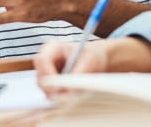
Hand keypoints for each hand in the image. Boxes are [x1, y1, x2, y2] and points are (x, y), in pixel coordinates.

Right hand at [35, 37, 150, 91]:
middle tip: (72, 99)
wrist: (109, 61)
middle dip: (55, 92)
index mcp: (52, 49)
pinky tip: (80, 98)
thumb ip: (82, 71)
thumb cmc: (100, 55)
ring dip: (63, 98)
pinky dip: (68, 101)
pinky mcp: (59, 89)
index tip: (63, 89)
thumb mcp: (94, 58)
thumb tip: (70, 89)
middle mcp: (48, 63)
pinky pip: (58, 99)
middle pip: (42, 82)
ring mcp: (52, 77)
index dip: (50, 78)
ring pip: (49, 93)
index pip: (41, 64)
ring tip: (82, 95)